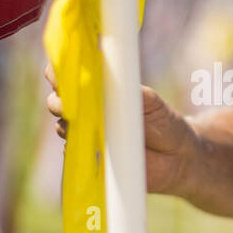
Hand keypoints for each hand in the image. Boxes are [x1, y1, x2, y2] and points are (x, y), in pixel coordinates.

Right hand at [44, 63, 195, 195]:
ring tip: (88, 125)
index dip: (58, 73)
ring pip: (62, 127)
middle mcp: (87, 110)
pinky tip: (92, 149)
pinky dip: (77, 151)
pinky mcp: (90, 159)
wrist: (177, 157)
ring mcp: (86, 134)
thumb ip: (129, 90)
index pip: (67, 75)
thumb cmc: (163, 120)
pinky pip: (72, 154)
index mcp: (98, 88)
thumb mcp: (150, 100)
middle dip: (59, 101)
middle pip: (56, 101)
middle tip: (70, 104)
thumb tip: (107, 83)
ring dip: (69, 125)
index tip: (61, 76)